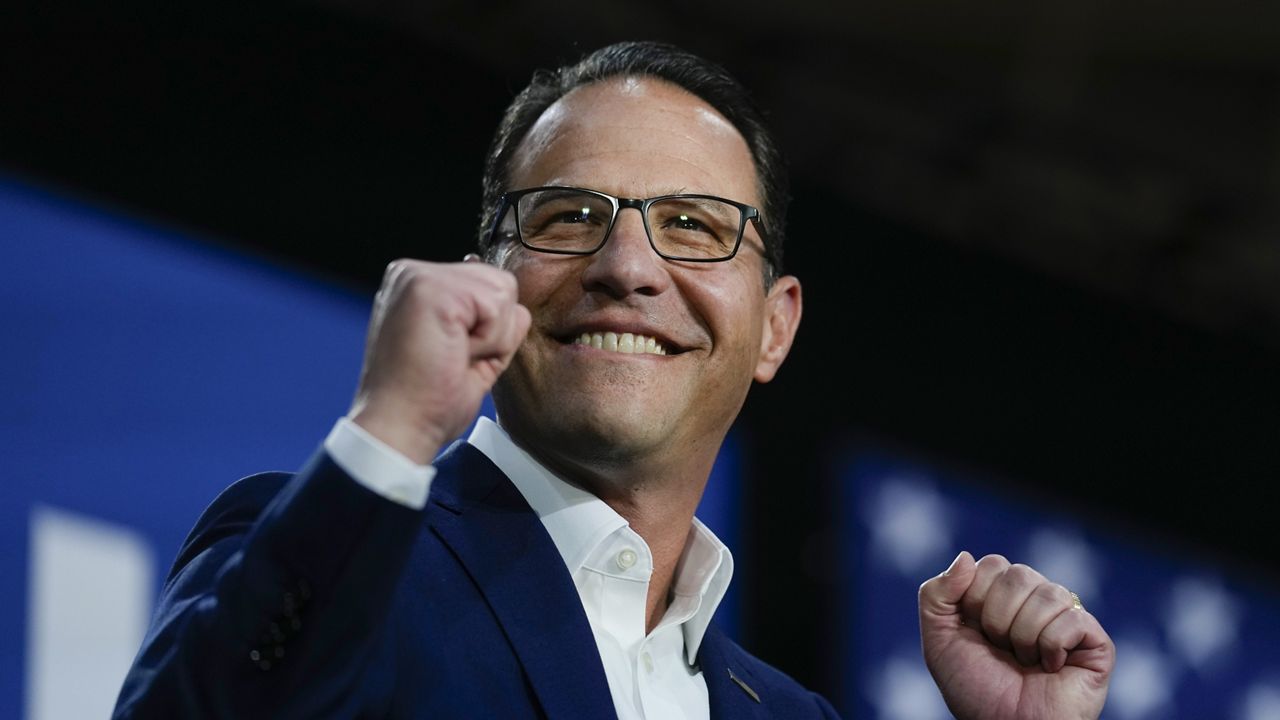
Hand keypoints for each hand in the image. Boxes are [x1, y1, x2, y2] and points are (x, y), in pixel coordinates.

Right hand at [348, 258, 530, 463]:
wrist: (399, 428)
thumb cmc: (428, 401)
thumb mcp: (471, 353)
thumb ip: (491, 323)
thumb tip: (514, 301)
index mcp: (419, 286)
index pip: (488, 286)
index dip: (490, 331)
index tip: (452, 358)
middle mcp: (413, 273)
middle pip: (501, 283)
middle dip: (495, 331)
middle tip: (453, 359)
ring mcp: (419, 277)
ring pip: (503, 291)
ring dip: (491, 337)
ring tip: (452, 356)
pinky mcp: (430, 287)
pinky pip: (497, 306)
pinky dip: (488, 341)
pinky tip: (453, 354)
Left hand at [918, 552, 1113, 719]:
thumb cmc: (975, 689)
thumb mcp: (939, 639)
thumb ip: (937, 594)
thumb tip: (965, 557)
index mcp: (1001, 596)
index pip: (992, 565)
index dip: (976, 599)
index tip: (976, 633)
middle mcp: (1036, 601)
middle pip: (1019, 574)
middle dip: (998, 618)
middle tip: (1001, 649)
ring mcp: (1067, 619)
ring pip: (1048, 593)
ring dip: (1024, 635)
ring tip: (1025, 660)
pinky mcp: (1095, 642)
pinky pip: (1074, 618)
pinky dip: (1052, 646)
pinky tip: (1051, 667)